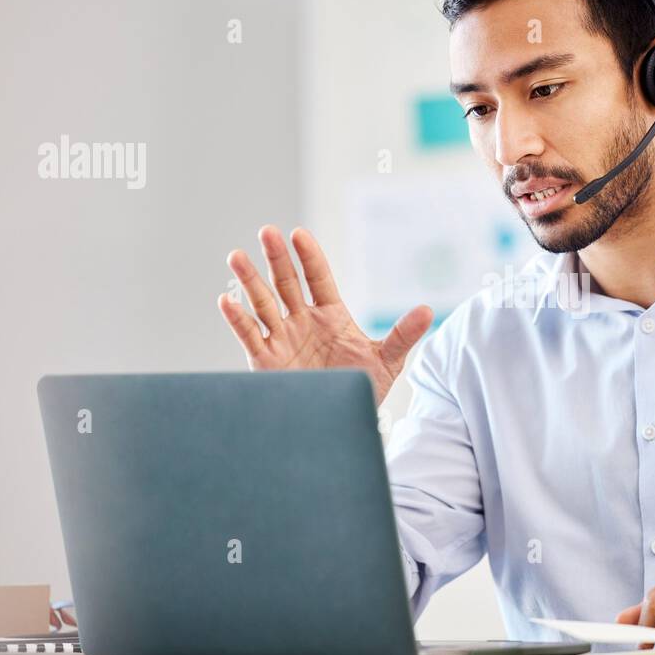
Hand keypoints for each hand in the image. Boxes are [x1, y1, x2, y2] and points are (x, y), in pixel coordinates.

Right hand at [217, 225, 432, 405]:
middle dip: (276, 258)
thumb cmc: (360, 388)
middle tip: (267, 232)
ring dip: (250, 280)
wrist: (340, 423)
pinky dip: (237, 319)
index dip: (308, 256)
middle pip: (287, 283)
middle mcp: (302, 321)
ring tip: (237, 256)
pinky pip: (249, 336)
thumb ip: (402, 334)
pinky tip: (227, 300)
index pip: (318, 278)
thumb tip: (428, 310)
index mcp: (330, 315)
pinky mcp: (265, 361)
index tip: (299, 234)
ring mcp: (282, 339)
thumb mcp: (386, 361)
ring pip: (263, 303)